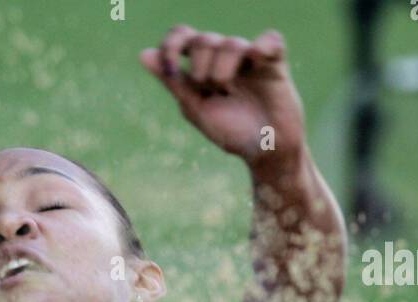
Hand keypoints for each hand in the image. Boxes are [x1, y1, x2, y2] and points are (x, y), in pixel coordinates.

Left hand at [140, 25, 304, 165]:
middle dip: (200, 66)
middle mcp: (224, 57)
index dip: (172, 44)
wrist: (261, 151)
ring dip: (223, 69)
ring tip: (228, 90)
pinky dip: (261, 46)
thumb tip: (143, 54)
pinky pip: (270, 39)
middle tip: (209, 88)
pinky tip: (256, 60)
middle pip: (204, 39)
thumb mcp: (194, 108)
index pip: (183, 35)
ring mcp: (250, 58)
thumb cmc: (228, 131)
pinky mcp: (275, 63)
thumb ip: (172, 81)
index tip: (171, 67)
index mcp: (202, 65)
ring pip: (231, 43)